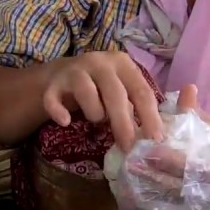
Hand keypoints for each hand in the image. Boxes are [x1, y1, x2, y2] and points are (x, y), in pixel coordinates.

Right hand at [42, 51, 162, 151]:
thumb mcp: (124, 90)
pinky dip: (58, 112)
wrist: (64, 76)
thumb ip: (140, 106)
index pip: (141, 91)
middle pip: (115, 93)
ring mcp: (75, 71)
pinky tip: (65, 122)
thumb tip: (157, 135)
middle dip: (123, 123)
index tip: (155, 140)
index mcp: (123, 64)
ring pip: (86, 92)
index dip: (149, 116)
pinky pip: (53, 99)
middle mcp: (99, 62)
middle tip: (128, 147)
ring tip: (96, 120)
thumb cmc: (102, 88)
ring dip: (94, 113)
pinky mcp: (53, 83)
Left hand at [127, 85, 209, 201]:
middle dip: (151, 176)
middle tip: (128, 164)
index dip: (169, 160)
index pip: (190, 165)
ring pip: (171, 205)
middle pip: (177, 187)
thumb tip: (187, 87)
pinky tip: (134, 201)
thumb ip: (198, 114)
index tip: (148, 150)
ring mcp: (202, 207)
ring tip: (124, 181)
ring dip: (147, 193)